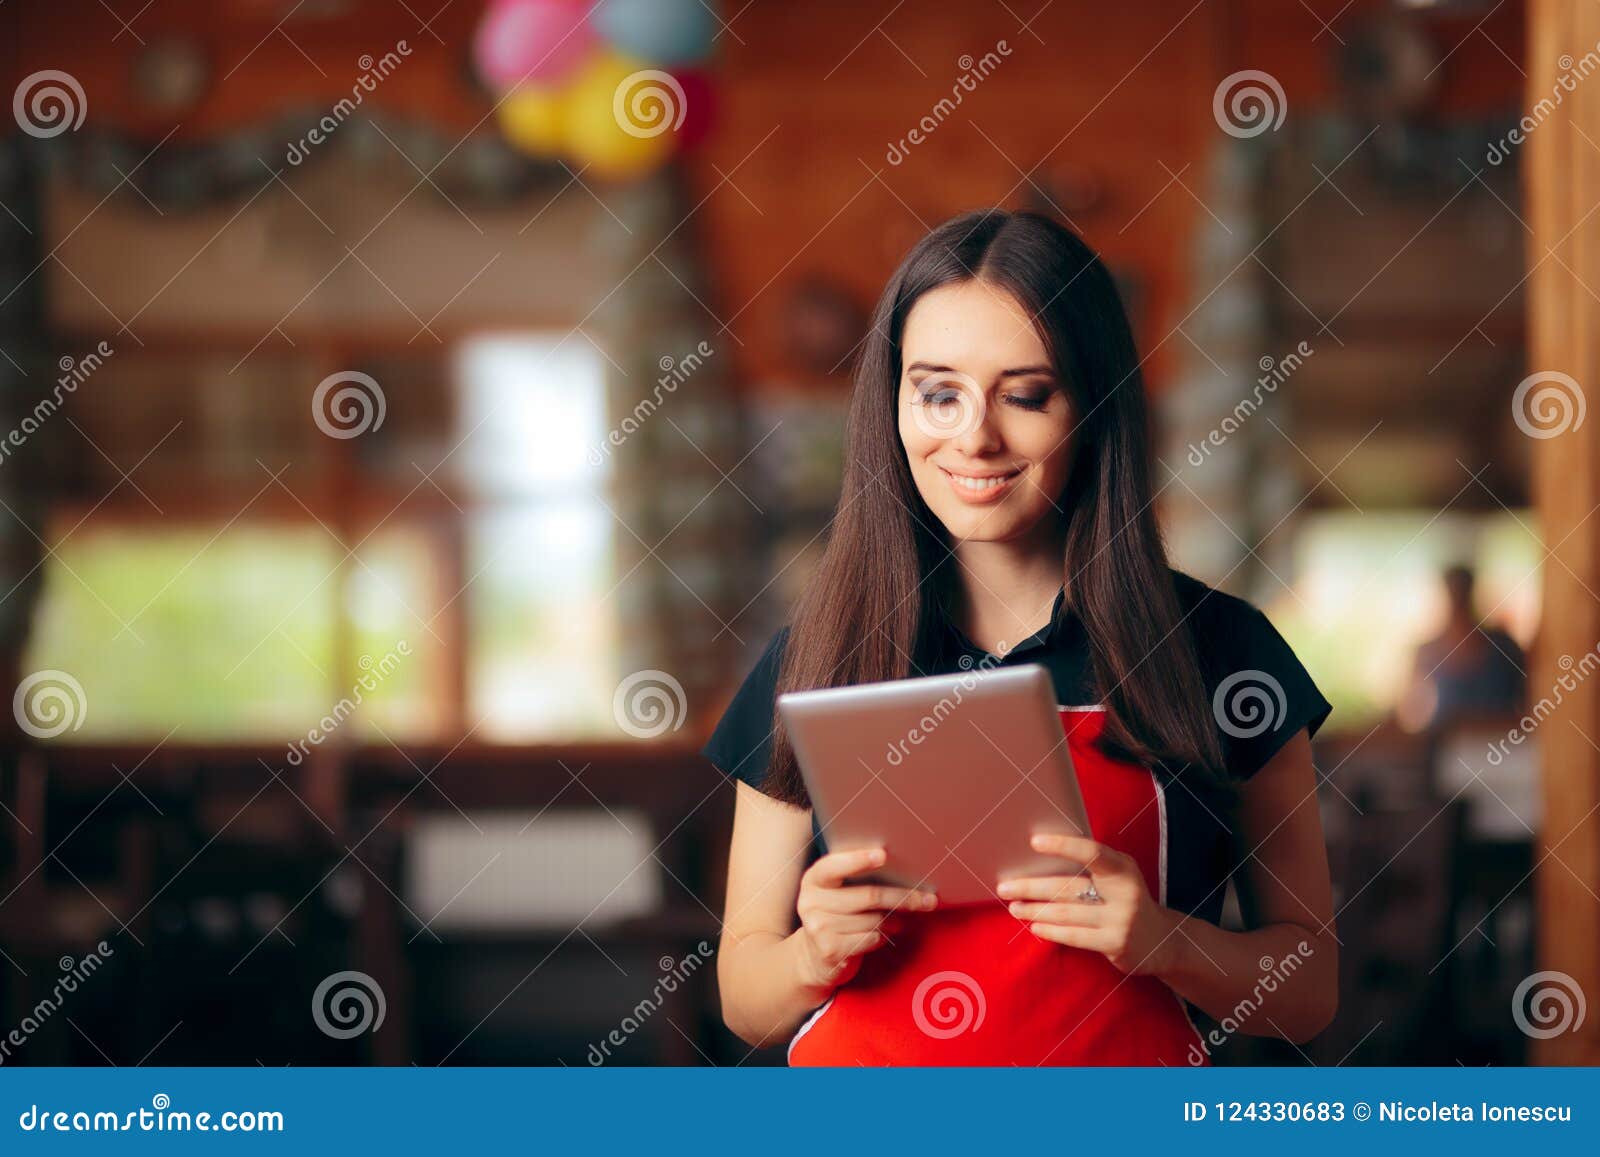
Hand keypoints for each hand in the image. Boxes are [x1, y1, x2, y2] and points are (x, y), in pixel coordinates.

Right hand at [793, 847, 937, 991]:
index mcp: (814, 880)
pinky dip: (882, 937)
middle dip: (902, 898)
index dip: (859, 860)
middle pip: (869, 896)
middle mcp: (811, 901)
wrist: (814, 958)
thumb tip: (899, 870)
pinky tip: (880, 936)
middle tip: (927, 900)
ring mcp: (818, 927)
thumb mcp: (836, 893)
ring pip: (873, 920)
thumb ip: (854, 879)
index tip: (882, 855)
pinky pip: (870, 939)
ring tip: (896, 922)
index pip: (835, 866)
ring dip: (892, 921)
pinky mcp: (829, 950)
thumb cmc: (836, 917)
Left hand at [997, 833, 1177, 975]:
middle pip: (1068, 886)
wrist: (1164, 940)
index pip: (1092, 852)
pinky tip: (1035, 927)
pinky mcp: (1117, 943)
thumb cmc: (1126, 901)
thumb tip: (1040, 859)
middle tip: (1004, 887)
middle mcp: (1125, 891)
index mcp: (1123, 868)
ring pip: (1067, 913)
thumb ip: (1091, 869)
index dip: (1064, 845)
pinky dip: (1051, 931)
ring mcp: (1121, 919)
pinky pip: (1075, 936)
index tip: (1035, 841)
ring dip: (1035, 910)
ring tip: (1014, 907)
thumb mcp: (1118, 879)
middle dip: (1032, 886)